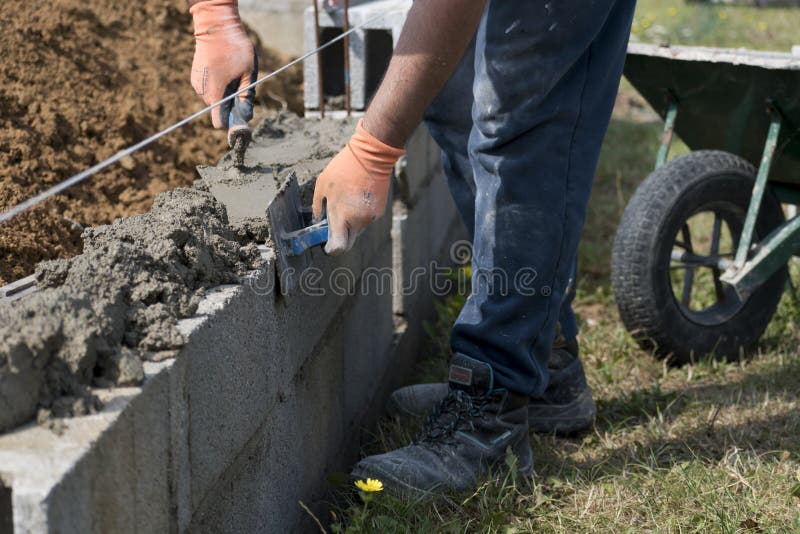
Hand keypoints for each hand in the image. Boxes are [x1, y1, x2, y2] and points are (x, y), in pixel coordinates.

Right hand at [190, 0, 256, 129]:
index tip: (241, 116)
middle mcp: (202, 92)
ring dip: (223, 94)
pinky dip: (216, 85)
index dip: (231, 123)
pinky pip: (207, 89)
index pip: (219, 122)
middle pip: (217, 111)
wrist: (215, 25)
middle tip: (241, 87)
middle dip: (229, 106)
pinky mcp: (194, 76)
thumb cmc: (235, 48)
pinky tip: (223, 70)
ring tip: (232, 75)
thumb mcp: (249, 74)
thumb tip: (247, 117)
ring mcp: (196, 83)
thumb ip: (247, 97)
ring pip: (213, 99)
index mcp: (216, 94)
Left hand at [312, 120, 404, 254]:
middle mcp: (358, 221)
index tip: (326, 245)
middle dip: (340, 238)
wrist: (371, 156)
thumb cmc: (343, 169)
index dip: (331, 249)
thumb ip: (317, 206)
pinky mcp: (380, 211)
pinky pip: (366, 219)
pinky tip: (357, 197)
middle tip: (333, 226)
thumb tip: (317, 220)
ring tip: (347, 202)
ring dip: (350, 223)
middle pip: (348, 241)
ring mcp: (371, 217)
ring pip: (357, 230)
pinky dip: (360, 214)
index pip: (338, 247)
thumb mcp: (322, 185)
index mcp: (342, 216)